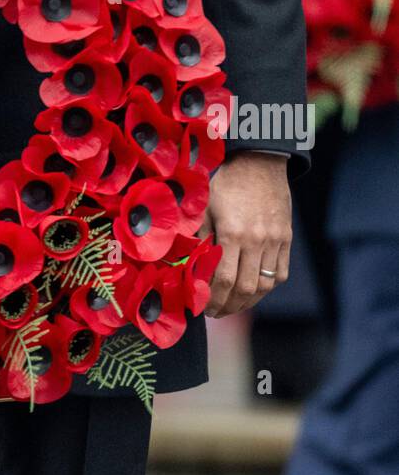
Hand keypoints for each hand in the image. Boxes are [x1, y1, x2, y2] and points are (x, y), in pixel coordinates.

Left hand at [196, 151, 291, 316]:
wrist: (258, 163)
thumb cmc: (226, 184)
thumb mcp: (205, 207)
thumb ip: (199, 237)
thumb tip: (188, 266)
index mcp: (232, 233)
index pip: (224, 280)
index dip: (213, 299)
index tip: (204, 307)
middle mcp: (256, 240)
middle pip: (246, 289)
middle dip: (229, 307)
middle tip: (216, 312)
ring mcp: (274, 241)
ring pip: (265, 285)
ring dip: (248, 302)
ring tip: (233, 306)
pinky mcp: (286, 239)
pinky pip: (280, 273)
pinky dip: (267, 287)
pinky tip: (253, 290)